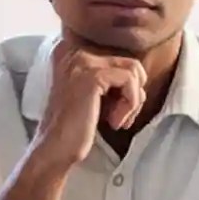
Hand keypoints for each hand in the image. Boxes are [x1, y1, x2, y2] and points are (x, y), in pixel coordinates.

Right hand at [32, 34, 147, 168]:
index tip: (116, 108)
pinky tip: (114, 122)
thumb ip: (111, 78)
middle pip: (129, 63)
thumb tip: (141, 74)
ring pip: (133, 71)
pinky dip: (130, 104)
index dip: (127, 86)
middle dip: (133, 93)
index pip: (119, 59)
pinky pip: (129, 80)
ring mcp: (83, 62)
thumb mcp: (94, 94)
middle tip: (119, 116)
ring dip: (132, 101)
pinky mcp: (92, 76)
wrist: (56, 148)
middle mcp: (75, 51)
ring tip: (116, 120)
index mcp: (73, 52)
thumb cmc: (77, 126)